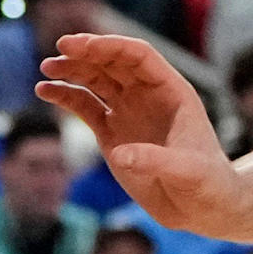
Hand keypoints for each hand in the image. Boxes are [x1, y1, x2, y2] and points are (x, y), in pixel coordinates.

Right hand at [38, 31, 237, 226]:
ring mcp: (128, 112)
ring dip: (72, 70)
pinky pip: (85, 107)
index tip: (82, 46)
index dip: (110, 47)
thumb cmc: (207, 184)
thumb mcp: (188, 172)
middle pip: (113, 61)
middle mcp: (147, 95)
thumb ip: (156, 160)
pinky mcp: (112, 133)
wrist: (201, 207)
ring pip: (96, 80)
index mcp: (172, 91)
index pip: (138, 56)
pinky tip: (45, 91)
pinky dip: (65, 97)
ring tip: (47, 68)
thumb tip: (120, 155)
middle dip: (87, 52)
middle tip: (60, 47)